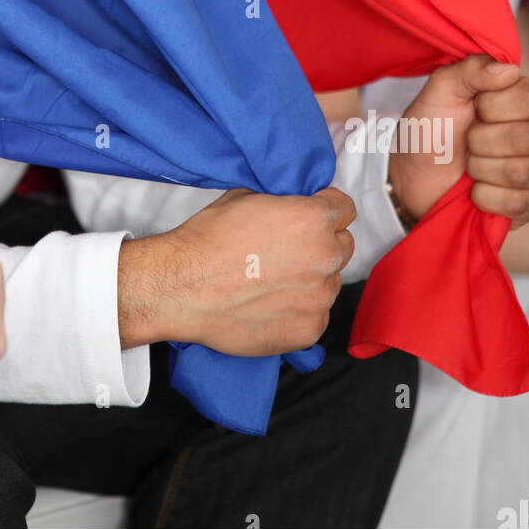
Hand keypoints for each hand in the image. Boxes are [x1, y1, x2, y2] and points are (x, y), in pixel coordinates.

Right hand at [118, 186, 354, 357]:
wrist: (183, 287)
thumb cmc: (207, 241)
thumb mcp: (245, 198)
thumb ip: (282, 205)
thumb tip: (290, 210)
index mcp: (313, 219)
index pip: (345, 208)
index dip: (327, 209)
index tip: (313, 217)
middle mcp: (325, 257)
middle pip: (342, 246)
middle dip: (321, 245)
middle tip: (288, 251)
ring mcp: (320, 298)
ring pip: (328, 283)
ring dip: (310, 280)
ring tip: (272, 282)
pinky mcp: (309, 331)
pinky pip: (315, 315)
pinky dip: (298, 310)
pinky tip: (268, 305)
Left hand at [388, 54, 528, 225]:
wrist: (413, 174)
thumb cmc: (431, 128)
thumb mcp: (441, 90)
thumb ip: (470, 70)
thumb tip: (507, 70)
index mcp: (524, 100)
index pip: (527, 100)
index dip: (490, 107)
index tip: (473, 109)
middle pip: (525, 138)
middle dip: (480, 141)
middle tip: (468, 141)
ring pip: (520, 172)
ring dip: (480, 168)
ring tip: (470, 164)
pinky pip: (518, 202)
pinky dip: (485, 196)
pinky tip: (477, 188)